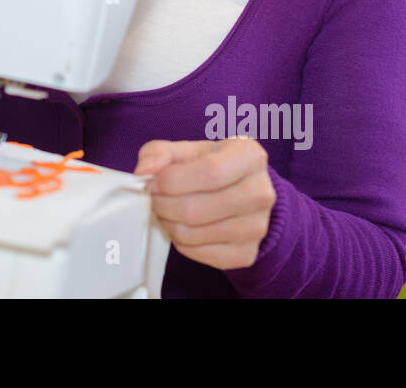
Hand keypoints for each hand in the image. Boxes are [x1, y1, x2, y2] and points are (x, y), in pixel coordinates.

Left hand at [134, 138, 275, 270]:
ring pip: (196, 234)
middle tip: (153, 200)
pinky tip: (181, 228)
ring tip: (166, 212)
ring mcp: (258, 227)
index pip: (208, 173)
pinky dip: (182, 243)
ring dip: (169, 224)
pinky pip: (202, 254)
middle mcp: (261, 192)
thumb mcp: (186, 150)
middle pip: (197, 208)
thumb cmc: (209, 166)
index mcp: (249, 156)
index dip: (171, 181)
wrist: (239, 191)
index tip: (152, 182)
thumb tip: (144, 172)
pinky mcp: (247, 253)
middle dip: (163, 205)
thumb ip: (160, 154)